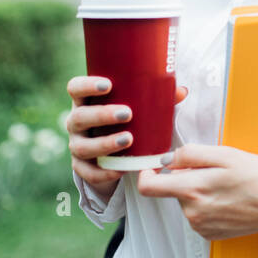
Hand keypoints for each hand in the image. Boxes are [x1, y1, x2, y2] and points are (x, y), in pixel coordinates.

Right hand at [66, 75, 188, 198]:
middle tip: (127, 113)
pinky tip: (120, 169)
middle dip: (102, 115)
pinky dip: (104, 172)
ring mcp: (77, 145)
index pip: (75, 88)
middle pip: (79, 117)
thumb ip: (158, 98)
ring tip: (128, 140)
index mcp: (86, 101)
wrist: (117, 152)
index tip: (108, 85)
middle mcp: (76, 122)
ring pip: (82, 146)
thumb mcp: (139, 108)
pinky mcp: (82, 167)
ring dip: (104, 143)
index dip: (86, 85)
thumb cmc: (128, 120)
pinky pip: (87, 172)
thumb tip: (182, 91)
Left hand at [135, 144, 257, 241]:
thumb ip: (190, 155)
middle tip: (214, 171)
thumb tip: (166, 160)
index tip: (153, 166)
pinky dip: (208, 205)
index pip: (148, 187)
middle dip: (185, 178)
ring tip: (227, 186)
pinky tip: (229, 200)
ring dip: (199, 192)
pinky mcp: (210, 234)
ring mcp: (201, 226)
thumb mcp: (225, 154)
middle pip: (173, 190)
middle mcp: (192, 212)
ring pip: (187, 201)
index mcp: (192, 190)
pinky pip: (199, 214)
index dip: (145, 173)